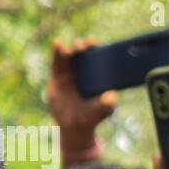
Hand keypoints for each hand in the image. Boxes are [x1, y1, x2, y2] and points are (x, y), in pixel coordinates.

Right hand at [46, 38, 115, 162]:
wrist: (74, 125)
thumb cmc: (92, 115)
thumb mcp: (103, 110)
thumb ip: (107, 103)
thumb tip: (112, 96)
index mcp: (97, 73)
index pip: (97, 55)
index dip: (95, 47)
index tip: (93, 44)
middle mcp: (84, 69)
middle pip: (82, 52)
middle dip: (82, 45)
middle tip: (82, 47)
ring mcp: (69, 72)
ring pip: (67, 56)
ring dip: (66, 49)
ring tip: (64, 47)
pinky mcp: (57, 77)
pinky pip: (56, 63)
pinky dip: (56, 53)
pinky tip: (57, 44)